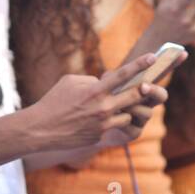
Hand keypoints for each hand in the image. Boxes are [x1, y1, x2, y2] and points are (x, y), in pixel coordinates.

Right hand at [29, 53, 178, 153]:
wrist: (41, 129)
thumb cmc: (54, 101)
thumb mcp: (70, 82)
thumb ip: (91, 80)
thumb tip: (105, 82)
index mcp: (95, 91)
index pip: (123, 75)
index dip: (139, 64)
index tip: (152, 57)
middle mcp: (103, 108)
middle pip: (135, 96)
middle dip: (145, 90)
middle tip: (150, 85)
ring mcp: (103, 124)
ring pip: (127, 115)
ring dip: (124, 110)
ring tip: (111, 107)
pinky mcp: (99, 136)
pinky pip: (112, 127)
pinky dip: (108, 122)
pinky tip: (91, 121)